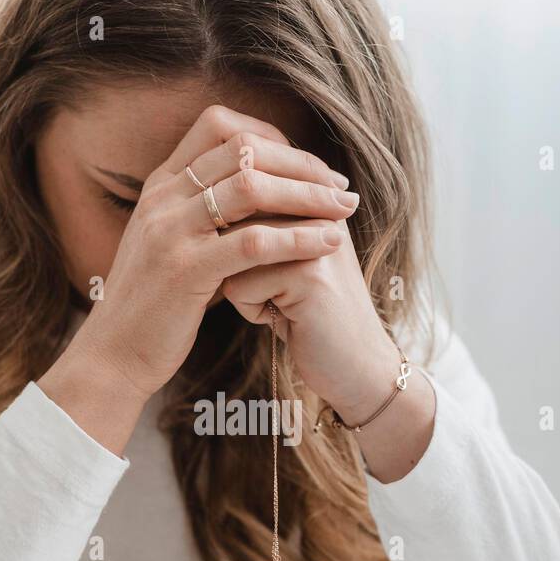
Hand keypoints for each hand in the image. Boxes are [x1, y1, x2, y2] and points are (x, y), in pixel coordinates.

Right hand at [69, 104, 356, 400]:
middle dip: (301, 163)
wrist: (114, 356)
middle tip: (341, 184)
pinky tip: (329, 243)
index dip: (270, 135)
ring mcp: (170, 232)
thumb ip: (206, 217)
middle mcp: (162, 199)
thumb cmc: (155, 308)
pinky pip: (253, 242)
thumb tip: (260, 196)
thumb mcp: (173, 247)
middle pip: (243, 150)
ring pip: (251, 188)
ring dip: (307, 194)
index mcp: (160, 186)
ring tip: (344, 208)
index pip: (218, 126)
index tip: (308, 164)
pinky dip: (298, 238)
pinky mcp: (184, 271)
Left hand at [220, 196, 436, 482]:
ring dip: (245, 288)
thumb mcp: (283, 259)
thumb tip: (202, 198)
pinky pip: (236, 285)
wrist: (357, 366)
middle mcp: (316, 205)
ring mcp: (314, 236)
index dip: (242, 243)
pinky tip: (289, 318)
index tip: (280, 268)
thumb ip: (256, 223)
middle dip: (239, 264)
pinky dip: (252, 310)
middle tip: (283, 290)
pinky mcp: (307, 272)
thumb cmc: (310, 315)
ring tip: (286, 303)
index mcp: (311, 194)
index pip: (239, 196)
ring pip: (228, 252)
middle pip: (231, 221)